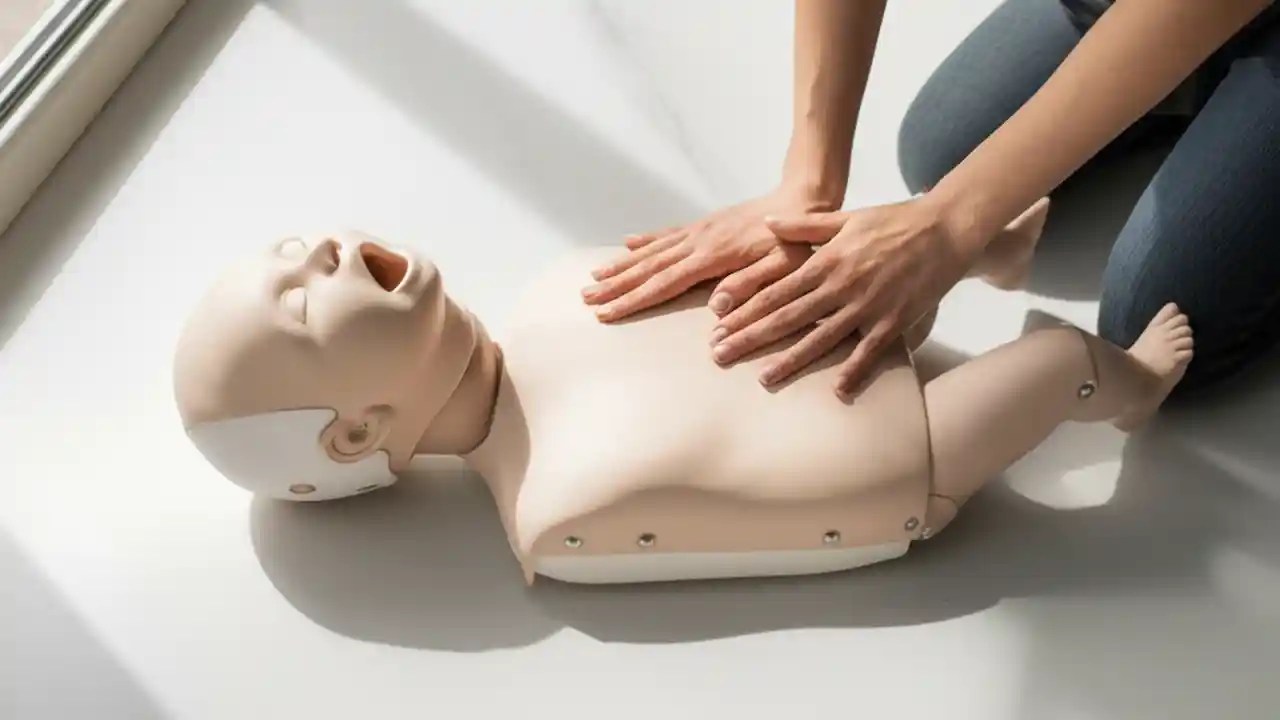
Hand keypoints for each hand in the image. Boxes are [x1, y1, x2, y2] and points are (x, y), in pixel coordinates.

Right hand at [581, 187, 837, 321]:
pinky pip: (667, 234)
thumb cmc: (795, 242)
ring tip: (595, 275)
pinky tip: (627, 245)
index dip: (633, 301)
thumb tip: (716, 310)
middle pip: (648, 268)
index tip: (606, 313)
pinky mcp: (704, 225)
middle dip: (615, 285)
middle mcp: (697, 243)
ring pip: (651, 251)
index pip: (664, 284)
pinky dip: (645, 241)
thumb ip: (750, 287)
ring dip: (622, 265)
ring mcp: (698, 231)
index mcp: (712, 258)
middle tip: (585, 297)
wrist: (801, 200)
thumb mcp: (782, 269)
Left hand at [709, 197, 978, 397]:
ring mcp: (867, 305)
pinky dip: (855, 371)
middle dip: (751, 338)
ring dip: (791, 360)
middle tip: (719, 356)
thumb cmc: (892, 221)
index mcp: (825, 261)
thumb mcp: (844, 218)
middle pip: (787, 317)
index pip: (775, 291)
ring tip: (763, 378)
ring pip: (821, 338)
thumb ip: (804, 226)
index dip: (744, 310)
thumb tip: (767, 223)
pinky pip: (871, 351)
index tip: (718, 327)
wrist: (945, 227)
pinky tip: (837, 391)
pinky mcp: (895, 320)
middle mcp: (840, 285)